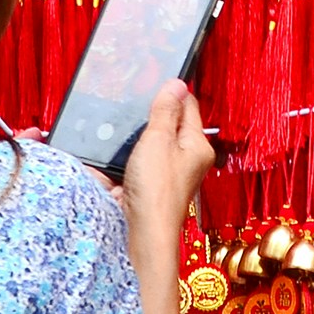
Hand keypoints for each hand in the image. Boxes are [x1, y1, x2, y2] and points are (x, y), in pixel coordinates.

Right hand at [119, 80, 214, 235]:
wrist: (144, 233)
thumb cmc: (156, 191)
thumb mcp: (158, 140)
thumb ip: (165, 111)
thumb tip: (177, 83)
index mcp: (198, 145)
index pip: (188, 106)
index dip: (171, 92)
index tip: (151, 79)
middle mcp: (188, 158)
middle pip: (170, 124)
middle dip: (151, 115)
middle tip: (132, 104)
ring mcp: (170, 173)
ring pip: (153, 142)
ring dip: (137, 135)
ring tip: (122, 128)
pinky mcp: (153, 185)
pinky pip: (141, 160)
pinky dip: (129, 155)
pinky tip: (116, 152)